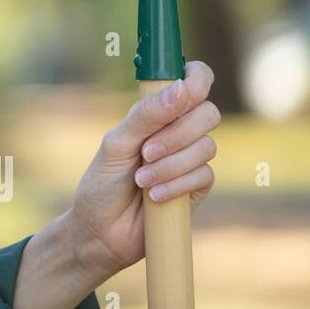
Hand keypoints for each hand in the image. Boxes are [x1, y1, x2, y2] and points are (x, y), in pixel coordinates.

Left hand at [66, 60, 218, 280]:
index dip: (197, 78)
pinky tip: (154, 196)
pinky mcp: (197, 187)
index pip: (192, 80)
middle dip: (177, 133)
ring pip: (207, 147)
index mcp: (157, 112)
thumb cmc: (102, 183)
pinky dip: (177, 184)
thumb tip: (181, 88)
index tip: (186, 88)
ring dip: (170, 164)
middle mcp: (178, 131)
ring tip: (141, 180)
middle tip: (145, 151)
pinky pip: (204, 175)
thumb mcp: (116, 144)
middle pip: (208, 113)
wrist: (101, 230)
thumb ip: (145, 116)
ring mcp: (190, 159)